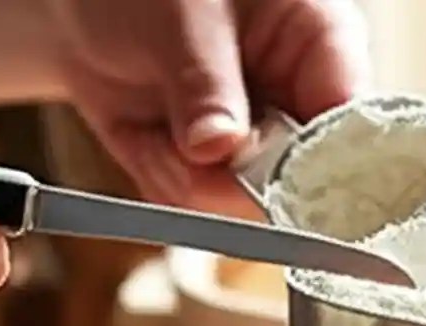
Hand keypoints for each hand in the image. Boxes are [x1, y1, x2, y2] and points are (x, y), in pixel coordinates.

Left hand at [49, 0, 369, 208]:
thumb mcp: (180, 19)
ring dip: (186, 179)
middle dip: (233, 180)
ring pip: (243, 202)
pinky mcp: (208, 167)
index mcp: (318, 41)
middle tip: (188, 152)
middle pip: (300, 178)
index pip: (348, 120)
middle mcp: (294, 96)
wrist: (76, 0)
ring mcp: (253, 137)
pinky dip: (160, 179)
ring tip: (151, 131)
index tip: (273, 185)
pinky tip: (141, 138)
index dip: (321, 164)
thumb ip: (205, 84)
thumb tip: (219, 149)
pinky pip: (196, 205)